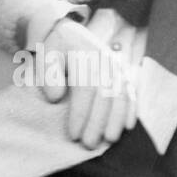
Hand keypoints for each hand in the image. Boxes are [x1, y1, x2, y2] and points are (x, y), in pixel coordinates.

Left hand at [38, 18, 137, 147]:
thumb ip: (49, 75)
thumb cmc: (54, 48)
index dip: (80, 113)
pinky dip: (131, 109)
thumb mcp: (45, 55)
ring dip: (116, 120)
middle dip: (98, 122)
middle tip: (90, 145)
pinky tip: (129, 126)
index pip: (85, 88)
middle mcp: (105, 60)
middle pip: (105, 95)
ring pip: (120, 95)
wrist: (67, 31)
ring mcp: (116, 65)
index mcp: (85, 55)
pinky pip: (131, 91)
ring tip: (110, 140)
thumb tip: (56, 98)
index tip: (73, 135)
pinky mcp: (122, 71)